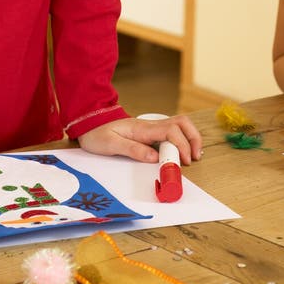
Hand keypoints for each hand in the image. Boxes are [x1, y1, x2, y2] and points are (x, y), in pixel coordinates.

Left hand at [78, 115, 202, 165]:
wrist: (88, 124)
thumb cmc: (98, 134)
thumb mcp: (111, 144)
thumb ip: (132, 149)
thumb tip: (154, 157)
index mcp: (141, 128)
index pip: (170, 131)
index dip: (182, 145)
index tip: (184, 161)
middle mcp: (149, 125)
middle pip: (181, 122)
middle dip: (193, 138)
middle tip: (195, 157)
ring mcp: (150, 127)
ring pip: (179, 125)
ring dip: (190, 138)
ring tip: (192, 156)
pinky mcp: (149, 132)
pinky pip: (171, 132)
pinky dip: (182, 140)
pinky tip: (181, 152)